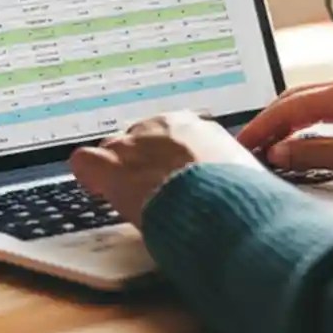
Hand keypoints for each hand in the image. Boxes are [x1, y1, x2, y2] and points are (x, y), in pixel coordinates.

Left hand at [69, 110, 263, 227]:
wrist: (220, 205)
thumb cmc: (241, 197)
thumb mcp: (246, 177)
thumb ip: (233, 174)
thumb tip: (247, 191)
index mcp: (198, 127)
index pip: (171, 132)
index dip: (165, 155)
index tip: (169, 172)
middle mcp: (162, 127)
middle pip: (138, 137)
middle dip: (139, 161)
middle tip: (147, 189)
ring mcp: (134, 144)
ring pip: (111, 148)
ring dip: (116, 168)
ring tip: (124, 194)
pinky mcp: (112, 166)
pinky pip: (85, 160)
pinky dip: (88, 174)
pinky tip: (95, 190)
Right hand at [235, 80, 332, 183]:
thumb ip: (311, 153)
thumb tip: (278, 152)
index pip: (286, 107)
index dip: (261, 127)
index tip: (243, 144)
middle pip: (295, 99)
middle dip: (269, 121)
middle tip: (251, 144)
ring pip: (312, 103)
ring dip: (288, 122)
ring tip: (272, 144)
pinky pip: (329, 110)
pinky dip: (308, 123)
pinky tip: (306, 140)